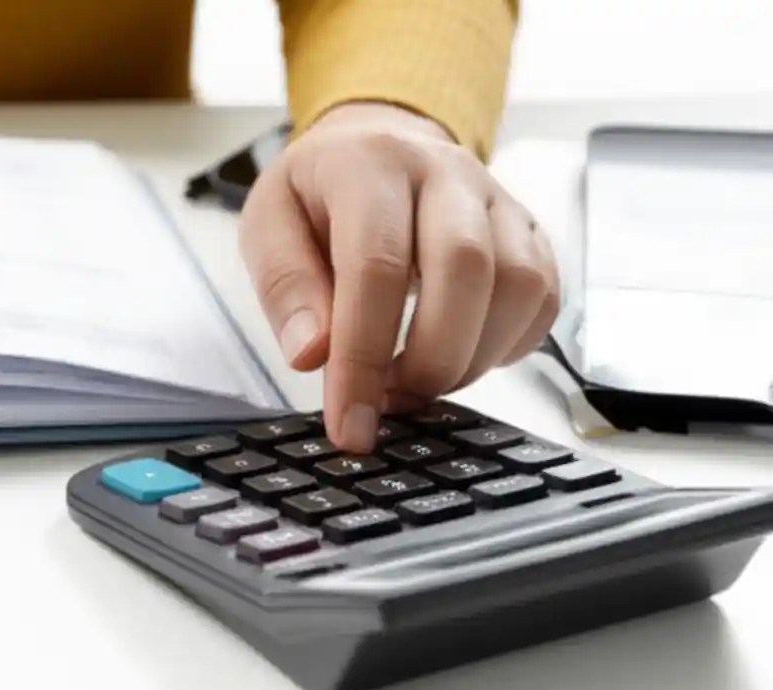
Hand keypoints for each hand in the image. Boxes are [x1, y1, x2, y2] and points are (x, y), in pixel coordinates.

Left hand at [240, 102, 558, 451]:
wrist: (374, 143)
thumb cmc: (317, 194)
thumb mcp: (267, 224)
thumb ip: (285, 287)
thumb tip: (312, 353)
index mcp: (370, 164)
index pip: (375, 266)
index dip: (363, 356)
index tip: (350, 423)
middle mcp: (445, 171)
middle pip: (466, 269)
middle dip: (430, 360)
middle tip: (391, 402)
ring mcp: (498, 198)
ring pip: (519, 286)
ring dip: (471, 359)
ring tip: (418, 380)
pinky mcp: (530, 231)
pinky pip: (545, 297)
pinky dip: (508, 346)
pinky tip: (459, 354)